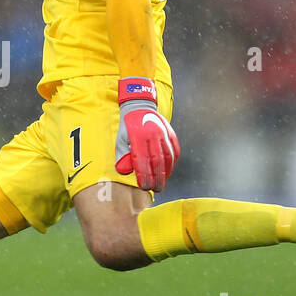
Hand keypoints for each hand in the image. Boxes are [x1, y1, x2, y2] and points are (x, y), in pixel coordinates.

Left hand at [113, 77, 180, 191]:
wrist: (139, 106)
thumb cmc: (128, 127)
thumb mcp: (120, 139)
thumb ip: (122, 155)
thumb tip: (125, 171)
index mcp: (138, 136)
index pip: (142, 160)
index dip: (144, 176)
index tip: (144, 187)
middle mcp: (153, 134)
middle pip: (157, 161)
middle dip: (157, 178)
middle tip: (156, 189)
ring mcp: (164, 133)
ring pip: (168, 157)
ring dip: (166, 172)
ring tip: (162, 184)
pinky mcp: (171, 133)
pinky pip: (175, 150)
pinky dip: (173, 163)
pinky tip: (169, 171)